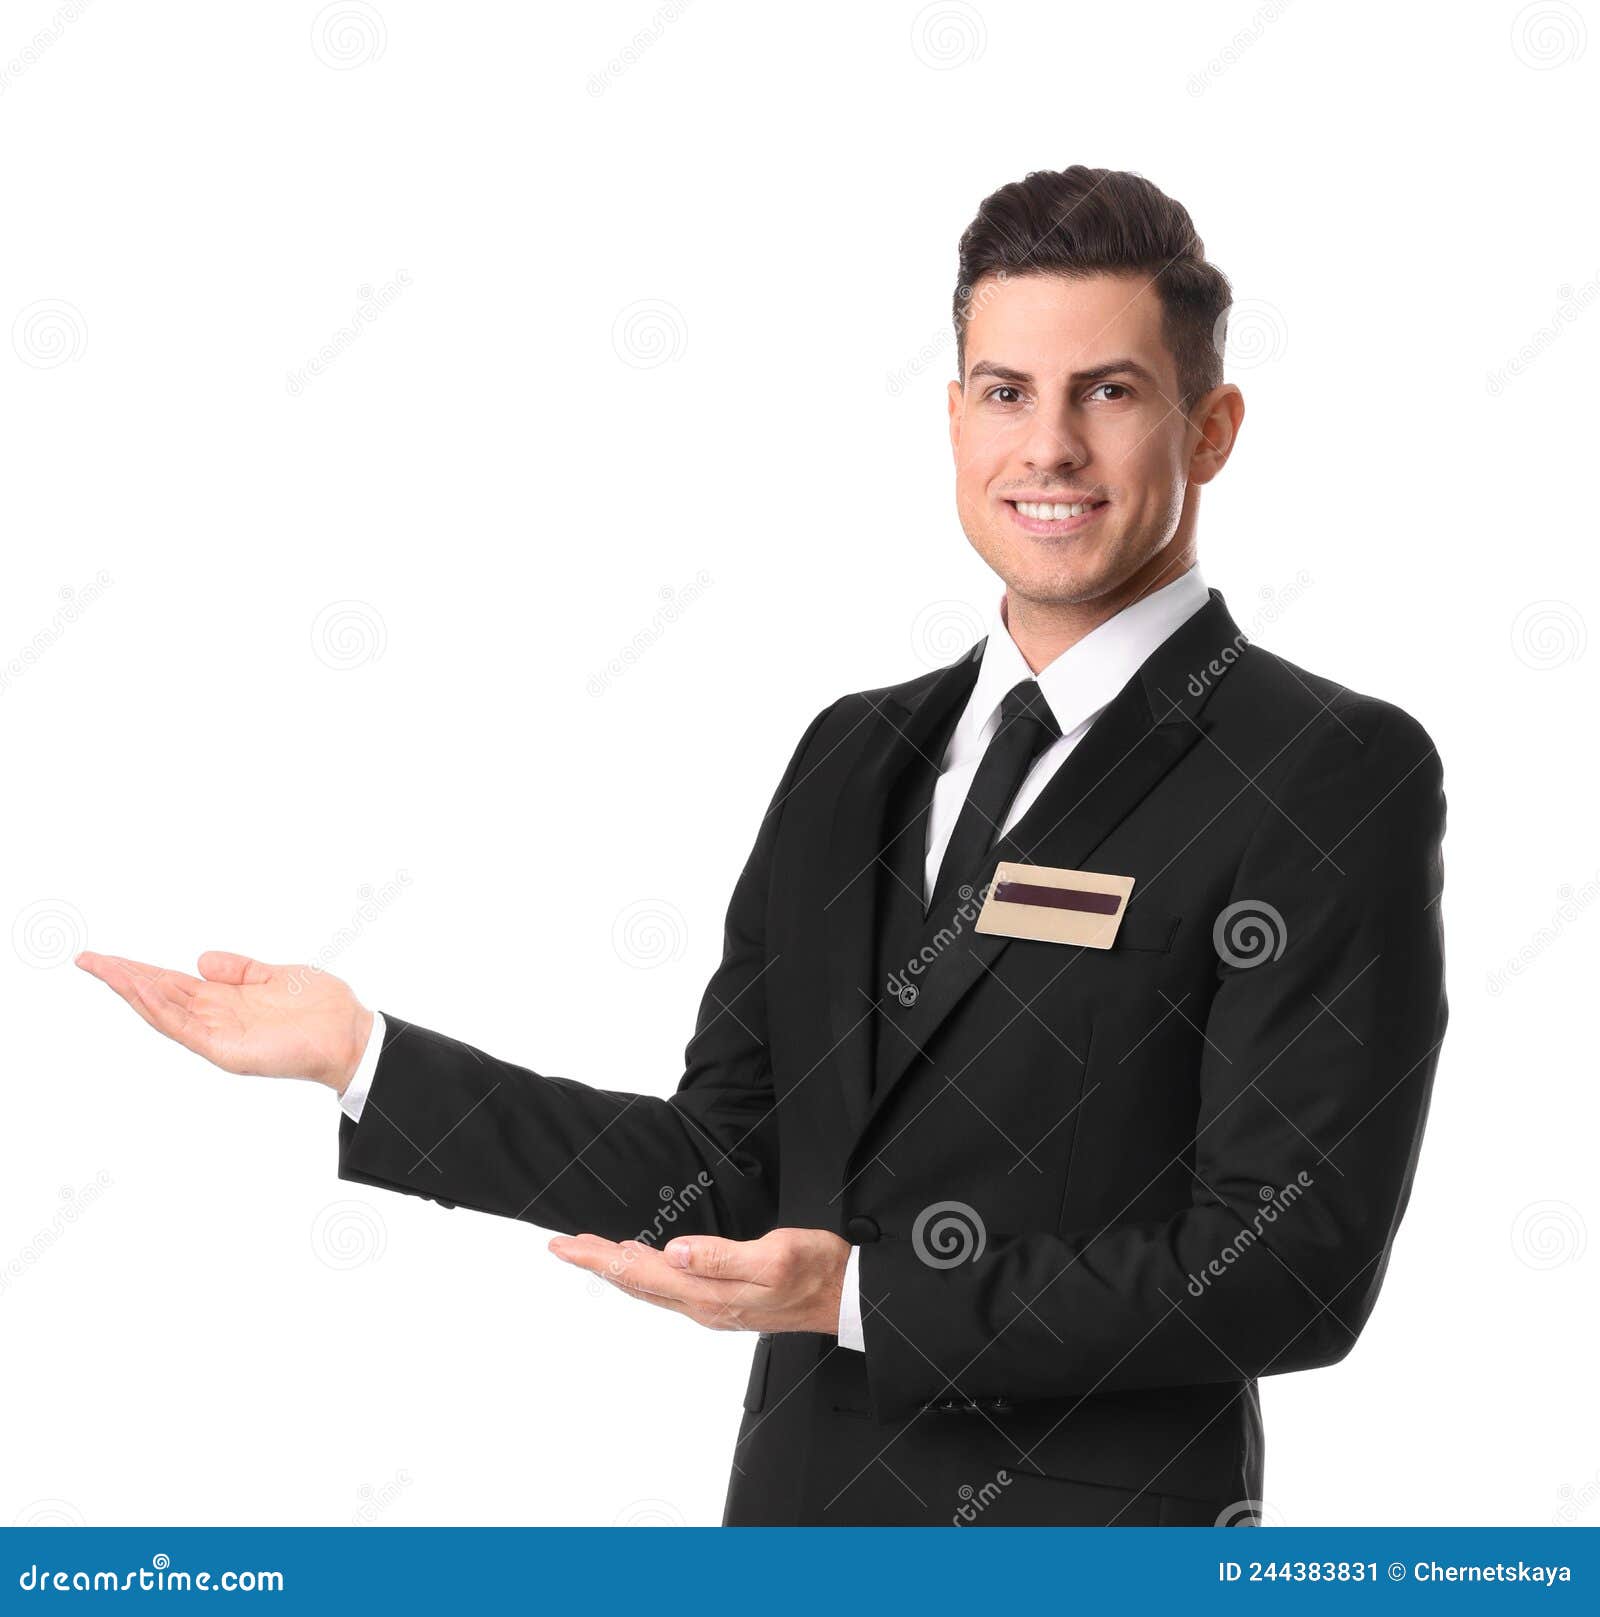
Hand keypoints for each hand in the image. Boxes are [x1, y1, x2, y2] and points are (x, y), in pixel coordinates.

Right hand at [75, 949, 373, 1092]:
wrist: (350, 1034)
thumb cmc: (320, 1008)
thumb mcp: (274, 976)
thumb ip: (239, 969)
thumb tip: (201, 959)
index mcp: (224, 1001)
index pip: (171, 984)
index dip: (139, 971)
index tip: (106, 957)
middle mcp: (215, 1019)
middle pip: (159, 996)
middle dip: (124, 978)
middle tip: (87, 959)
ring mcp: (218, 1036)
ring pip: (164, 1012)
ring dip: (134, 990)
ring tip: (105, 969)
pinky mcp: (227, 1050)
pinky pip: (186, 1029)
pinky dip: (162, 1010)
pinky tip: (143, 990)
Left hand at [548, 1227, 849, 1335]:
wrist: (846, 1297)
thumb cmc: (817, 1272)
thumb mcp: (774, 1257)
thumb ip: (721, 1258)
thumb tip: (673, 1251)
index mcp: (708, 1295)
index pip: (638, 1272)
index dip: (598, 1256)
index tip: (564, 1244)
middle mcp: (702, 1306)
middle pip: (635, 1282)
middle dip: (595, 1262)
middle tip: (560, 1245)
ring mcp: (712, 1307)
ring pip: (649, 1286)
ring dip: (616, 1268)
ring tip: (589, 1250)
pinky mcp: (723, 1302)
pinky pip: (668, 1288)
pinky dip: (643, 1273)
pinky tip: (641, 1261)